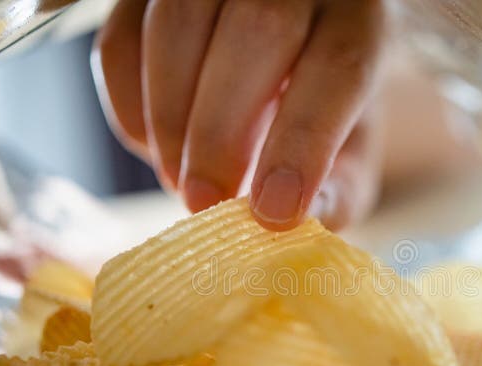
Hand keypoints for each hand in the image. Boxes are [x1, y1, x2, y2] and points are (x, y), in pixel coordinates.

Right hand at [93, 0, 386, 229]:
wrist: (290, 57)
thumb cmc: (324, 115)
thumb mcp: (348, 160)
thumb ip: (332, 196)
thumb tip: (287, 228)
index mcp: (361, 19)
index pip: (339, 66)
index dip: (303, 142)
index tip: (274, 212)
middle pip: (258, 30)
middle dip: (220, 132)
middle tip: (205, 202)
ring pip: (178, 25)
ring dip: (169, 119)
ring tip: (181, 182)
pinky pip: (121, 40)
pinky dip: (128, 107)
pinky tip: (156, 147)